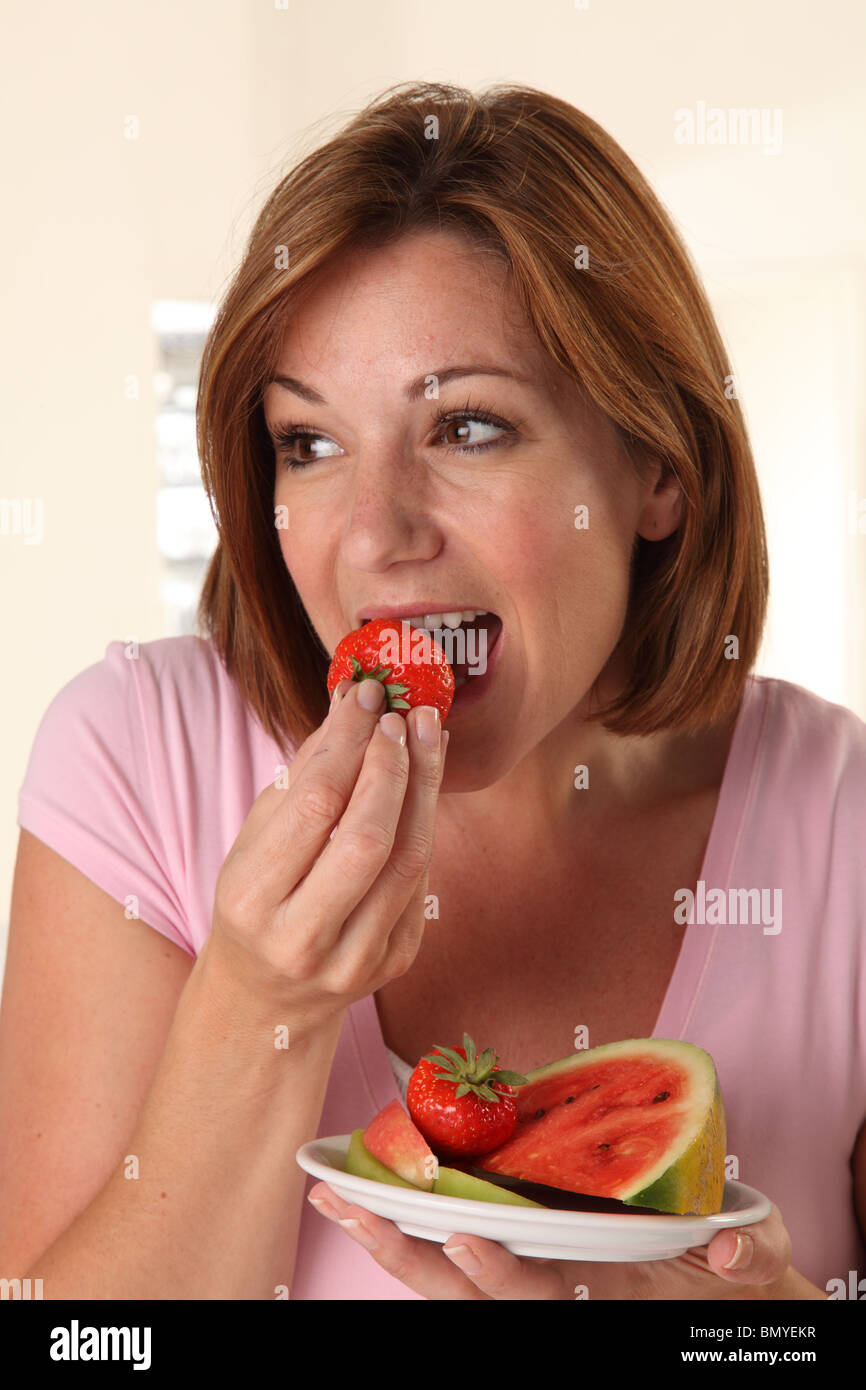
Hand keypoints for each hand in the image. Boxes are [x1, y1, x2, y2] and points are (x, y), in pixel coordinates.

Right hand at [204, 677, 448, 1019]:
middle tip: (405, 715)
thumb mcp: (256, 840)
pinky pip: (420, 881)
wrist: (267, 999)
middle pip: (368, 837)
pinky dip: (424, 825)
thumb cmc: (258, 899)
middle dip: (394, 765)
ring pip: (408, 859)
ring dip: (424, 787)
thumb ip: (304, 775)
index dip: (349, 741)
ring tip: (429, 735)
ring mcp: (353, 959)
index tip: (367, 694)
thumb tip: (353, 702)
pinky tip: (424, 786)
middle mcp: (301, 939)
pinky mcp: (394, 963)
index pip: (315, 804)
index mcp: (251, 899)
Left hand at [306, 1182, 792, 1299]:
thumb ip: (746, 1256)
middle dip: (408, 1255)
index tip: (465, 1241)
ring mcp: (534, 1272)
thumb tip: (729, 1249)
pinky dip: (414, 1223)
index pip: (536, 1291)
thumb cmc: (726, 1276)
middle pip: (466, 1290)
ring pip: (447, 1273)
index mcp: (598, 1293)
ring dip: (392, 1237)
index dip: (497, 1273)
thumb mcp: (752, 1265)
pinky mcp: (526, 1248)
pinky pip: (457, 1246)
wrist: (726, 1293)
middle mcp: (554, 1288)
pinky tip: (374, 1187)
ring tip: (338, 1198)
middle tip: (353, 1214)